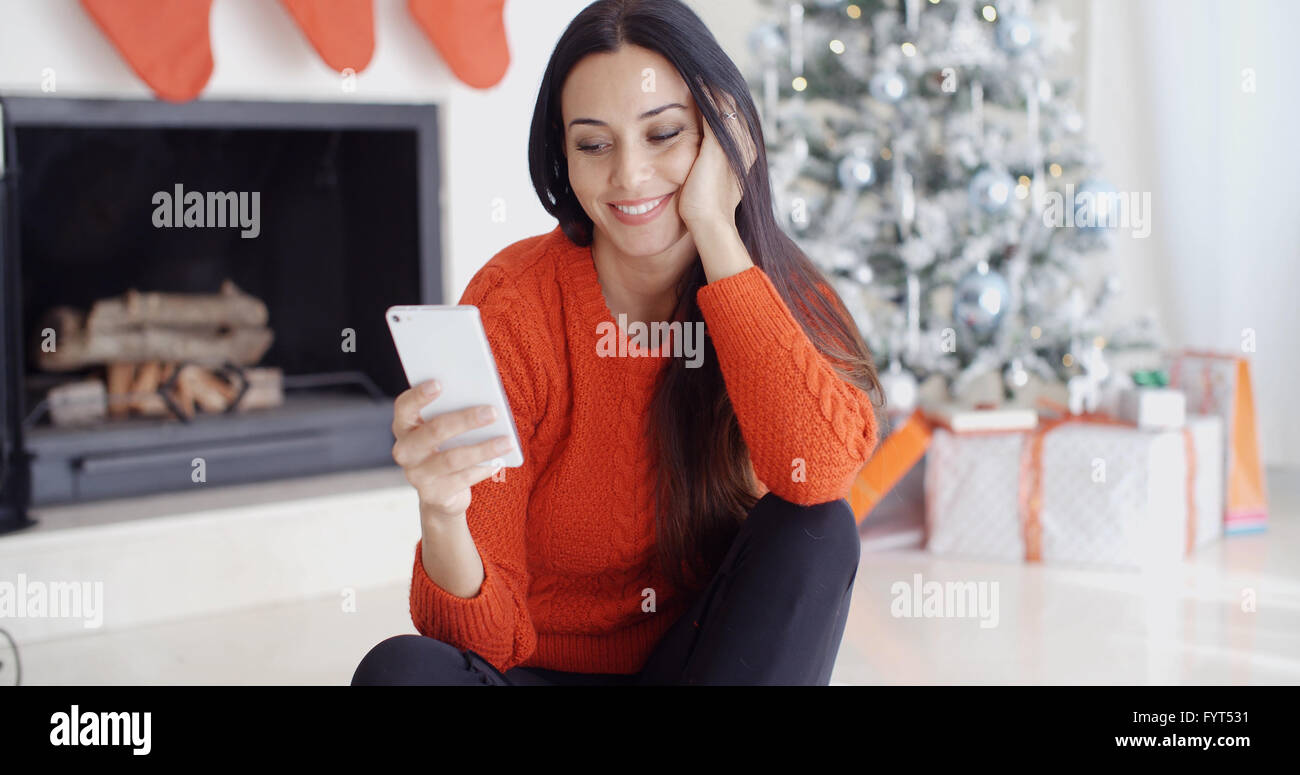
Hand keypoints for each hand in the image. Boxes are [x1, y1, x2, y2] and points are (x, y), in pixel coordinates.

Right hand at [390, 380, 510, 522]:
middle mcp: (404, 451)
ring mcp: (416, 475)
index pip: (404, 407)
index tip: (440, 383)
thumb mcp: (446, 431)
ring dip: (483, 448)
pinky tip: (500, 461)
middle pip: (434, 431)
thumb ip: (454, 413)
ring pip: (453, 458)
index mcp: (404, 427)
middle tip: (492, 412)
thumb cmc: (447, 449)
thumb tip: (484, 401)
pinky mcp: (433, 495)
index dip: (419, 395)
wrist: (441, 495)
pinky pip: (463, 479)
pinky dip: (484, 468)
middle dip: (465, 420)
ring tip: (507, 441)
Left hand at [677, 84, 758, 231]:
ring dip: (713, 87)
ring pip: (725, 106)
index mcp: (745, 154)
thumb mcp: (711, 183)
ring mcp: (733, 145)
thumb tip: (700, 163)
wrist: (709, 225)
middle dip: (719, 91)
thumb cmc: (705, 212)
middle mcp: (745, 146)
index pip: (733, 120)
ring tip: (700, 69)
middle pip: (733, 109)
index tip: (707, 87)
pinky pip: (713, 111)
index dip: (722, 104)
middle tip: (703, 71)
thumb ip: (710, 167)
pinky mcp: (717, 146)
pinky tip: (697, 79)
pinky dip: (706, 95)